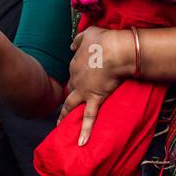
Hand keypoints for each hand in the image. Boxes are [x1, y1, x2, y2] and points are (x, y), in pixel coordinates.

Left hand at [59, 26, 135, 145]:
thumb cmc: (105, 39)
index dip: (77, 76)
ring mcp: (84, 90)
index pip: (73, 72)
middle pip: (69, 89)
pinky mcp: (95, 99)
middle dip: (67, 97)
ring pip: (71, 106)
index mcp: (75, 64)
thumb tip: (71, 44)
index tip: (81, 79)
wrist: (115, 50)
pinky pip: (89, 118)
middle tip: (66, 105)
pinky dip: (85, 130)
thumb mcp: (88, 33)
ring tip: (60, 126)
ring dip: (65, 116)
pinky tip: (81, 142)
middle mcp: (76, 78)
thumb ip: (78, 39)